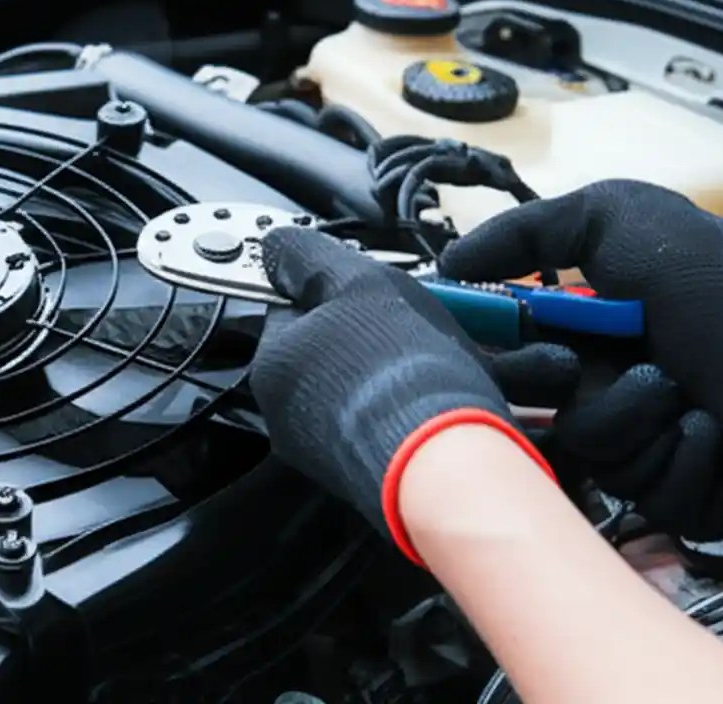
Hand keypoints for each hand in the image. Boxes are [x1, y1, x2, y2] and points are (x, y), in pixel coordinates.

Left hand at [250, 227, 575, 561]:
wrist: (449, 468)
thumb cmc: (400, 371)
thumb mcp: (355, 283)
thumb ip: (310, 258)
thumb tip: (277, 245)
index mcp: (273, 367)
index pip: (293, 310)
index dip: (337, 291)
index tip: (373, 292)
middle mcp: (288, 417)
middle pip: (333, 352)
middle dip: (375, 335)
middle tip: (415, 325)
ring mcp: (327, 453)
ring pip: (366, 389)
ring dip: (401, 370)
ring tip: (441, 363)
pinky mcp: (369, 476)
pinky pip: (390, 424)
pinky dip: (414, 408)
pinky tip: (446, 400)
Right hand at [440, 179, 722, 539]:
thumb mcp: (627, 221)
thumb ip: (532, 228)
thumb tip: (453, 259)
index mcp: (598, 319)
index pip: (509, 341)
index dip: (496, 347)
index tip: (493, 341)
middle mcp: (615, 374)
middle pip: (537, 406)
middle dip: (579, 389)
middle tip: (619, 367)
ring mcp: (646, 436)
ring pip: (586, 453)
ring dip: (638, 423)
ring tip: (690, 400)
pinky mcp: (676, 492)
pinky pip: (639, 490)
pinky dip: (680, 460)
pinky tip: (714, 435)